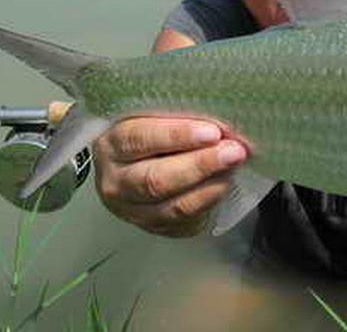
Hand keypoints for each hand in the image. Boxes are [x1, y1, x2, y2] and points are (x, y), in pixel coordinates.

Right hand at [92, 117, 247, 236]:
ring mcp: (132, 211)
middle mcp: (116, 182)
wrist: (134, 167)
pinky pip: (185, 222)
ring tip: (234, 168)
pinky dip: (209, 203)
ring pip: (173, 206)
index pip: (140, 139)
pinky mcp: (154, 227)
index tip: (212, 132)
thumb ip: (178, 119)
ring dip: (210, 187)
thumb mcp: (152, 120)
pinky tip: (224, 185)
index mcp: (112, 146)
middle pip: (156, 179)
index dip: (177, 135)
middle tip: (233, 152)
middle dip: (200, 165)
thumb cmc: (149, 136)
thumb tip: (220, 122)